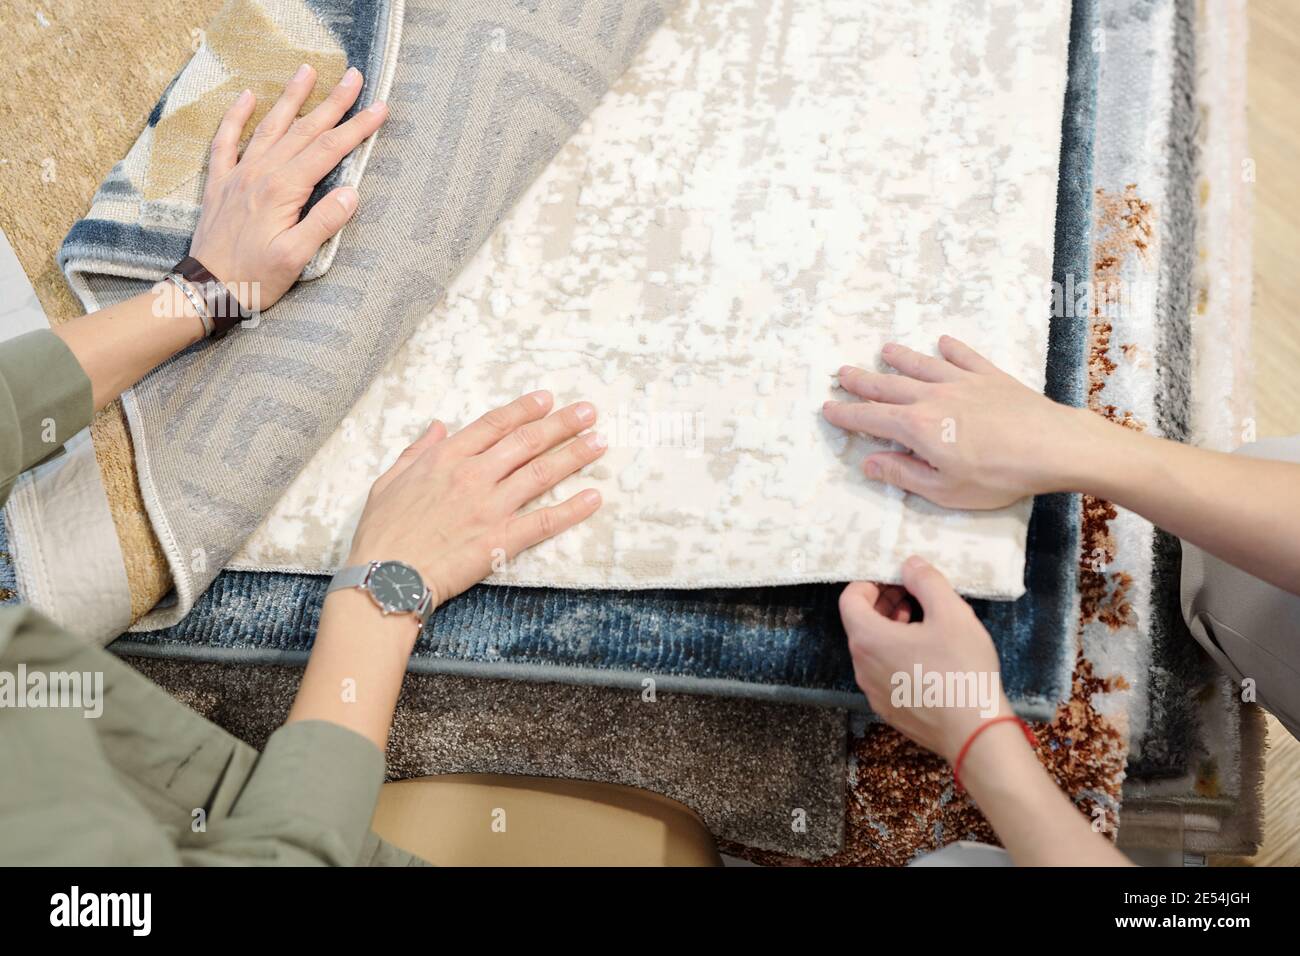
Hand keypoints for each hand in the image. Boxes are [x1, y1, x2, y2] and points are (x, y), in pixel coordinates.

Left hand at [189, 64, 388, 310]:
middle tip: (353, 76)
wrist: (208, 290)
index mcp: (283, 190)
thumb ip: (323, 223)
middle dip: (332, 102)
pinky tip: (247, 96)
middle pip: (304, 130)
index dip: (356, 128)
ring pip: (270, 127)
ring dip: (291, 98)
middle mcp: (261, 174)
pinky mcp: (221, 183)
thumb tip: (351, 192)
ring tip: (306, 70)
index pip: (328, 150)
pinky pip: (227, 141)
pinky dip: (236, 116)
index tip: (379, 108)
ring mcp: (238, 175)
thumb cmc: (255, 279)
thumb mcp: (297, 258)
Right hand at [346, 391, 606, 607]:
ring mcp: (490, 507)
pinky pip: (544, 520)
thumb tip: (438, 426)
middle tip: (588, 413)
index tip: (547, 399)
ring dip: (574, 456)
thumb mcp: (388, 482)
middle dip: (561, 424)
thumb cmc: (382, 534)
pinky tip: (593, 497)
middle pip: (526, 442)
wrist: (386, 578)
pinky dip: (572, 509)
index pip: (494, 425)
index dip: (524, 409)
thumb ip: (416, 451)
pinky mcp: (501, 540)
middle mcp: (473, 476)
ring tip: (599, 443)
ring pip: (541, 473)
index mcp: (445, 458)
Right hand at [822, 335, 1098, 508]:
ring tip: (883, 350)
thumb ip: (903, 474)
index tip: (827, 408)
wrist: (1052, 446)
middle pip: (889, 385)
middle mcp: (933, 397)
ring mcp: (962, 382)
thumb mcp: (944, 489)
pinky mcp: (990, 377)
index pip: (871, 418)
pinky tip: (943, 342)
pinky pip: (965, 357)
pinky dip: (951, 349)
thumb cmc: (998, 476)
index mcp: (917, 427)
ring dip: (900, 358)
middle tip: (842, 373)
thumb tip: (868, 463)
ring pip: (922, 366)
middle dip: (862, 381)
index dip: (846, 414)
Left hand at [840, 556, 1011, 762]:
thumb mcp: (951, 613)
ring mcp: (873, 692)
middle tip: (915, 598)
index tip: (898, 580)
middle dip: (883, 604)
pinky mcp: (888, 709)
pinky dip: (896, 656)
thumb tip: (909, 565)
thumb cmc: (962, 669)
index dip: (871, 583)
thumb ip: (926, 581)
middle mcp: (861, 666)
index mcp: (868, 639)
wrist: (975, 733)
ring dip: (891, 630)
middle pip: (859, 624)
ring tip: (924, 625)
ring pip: (872, 650)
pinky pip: (882, 673)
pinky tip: (929, 657)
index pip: (850, 599)